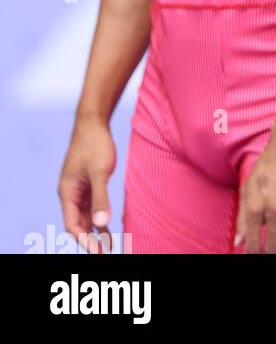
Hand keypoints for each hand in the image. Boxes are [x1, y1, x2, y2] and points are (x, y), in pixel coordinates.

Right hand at [58, 117, 116, 253]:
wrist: (94, 122)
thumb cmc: (94, 144)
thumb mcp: (99, 171)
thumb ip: (100, 198)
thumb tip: (100, 225)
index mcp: (67, 193)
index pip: (72, 225)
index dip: (83, 240)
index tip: (97, 251)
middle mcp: (71, 193)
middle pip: (77, 224)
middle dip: (89, 240)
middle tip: (104, 252)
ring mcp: (79, 188)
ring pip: (85, 216)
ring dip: (94, 231)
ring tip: (108, 245)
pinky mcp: (89, 183)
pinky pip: (92, 206)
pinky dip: (99, 217)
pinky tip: (108, 226)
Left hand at [235, 127, 275, 254]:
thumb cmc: (269, 163)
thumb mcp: (249, 187)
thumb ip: (243, 216)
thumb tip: (239, 241)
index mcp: (256, 206)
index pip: (253, 243)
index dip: (254, 254)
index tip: (256, 257)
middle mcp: (274, 210)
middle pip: (273, 246)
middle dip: (271, 255)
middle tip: (271, 256)